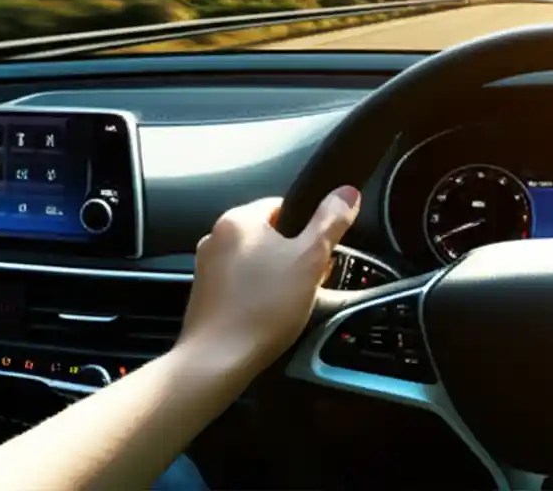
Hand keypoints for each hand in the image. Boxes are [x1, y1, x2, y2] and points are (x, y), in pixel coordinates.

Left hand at [179, 186, 361, 373]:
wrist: (219, 360)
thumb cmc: (265, 307)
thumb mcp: (310, 259)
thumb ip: (331, 222)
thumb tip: (347, 192)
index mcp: (238, 219)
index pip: (285, 206)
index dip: (310, 229)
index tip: (320, 255)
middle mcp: (216, 236)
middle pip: (271, 235)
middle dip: (295, 256)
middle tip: (309, 281)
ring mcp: (206, 266)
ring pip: (257, 261)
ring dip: (279, 275)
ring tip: (291, 301)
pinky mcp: (204, 294)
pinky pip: (242, 283)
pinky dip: (259, 293)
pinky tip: (270, 314)